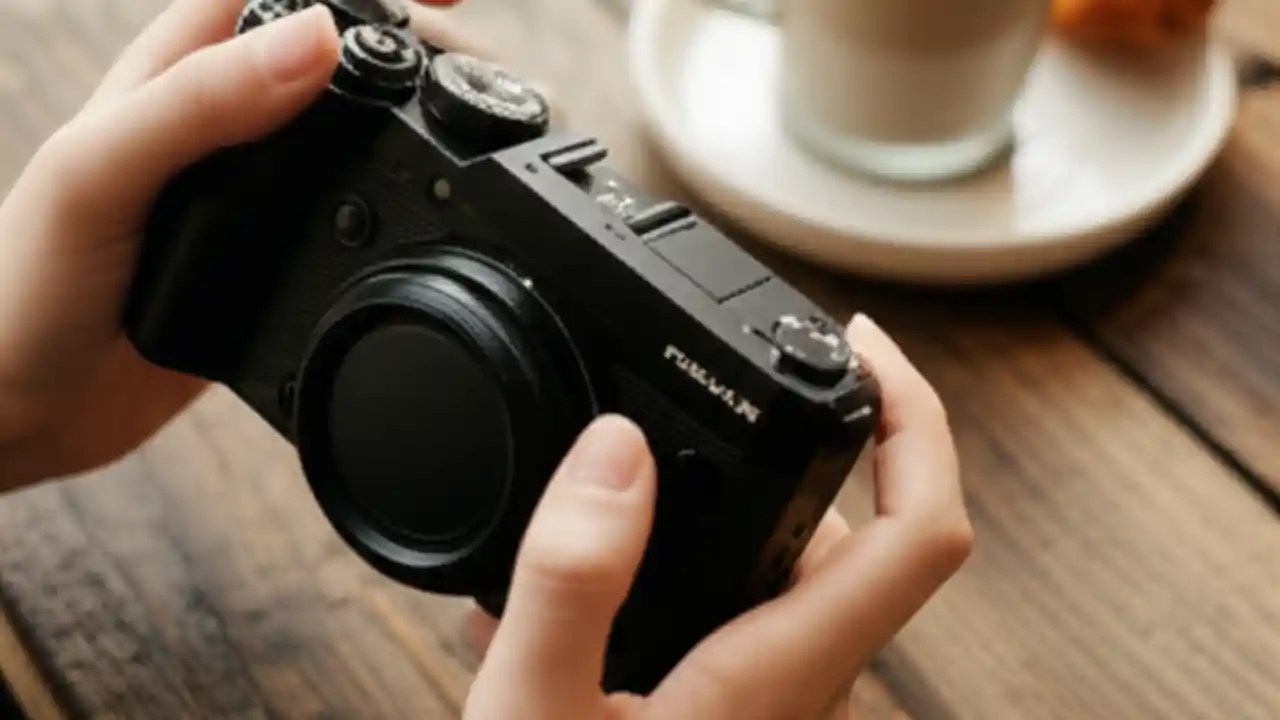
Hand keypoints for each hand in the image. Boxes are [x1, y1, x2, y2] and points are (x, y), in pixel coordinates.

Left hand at [0, 0, 455, 490]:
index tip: (455, 0)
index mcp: (183, 66)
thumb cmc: (28, 285)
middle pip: (341, 51)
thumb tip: (324, 44)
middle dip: (421, 50)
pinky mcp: (281, 252)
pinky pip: (358, 210)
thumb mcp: (103, 173)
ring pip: (359, 130)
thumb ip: (202, 104)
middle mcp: (227, 115)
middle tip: (482, 84)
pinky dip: (407, 202)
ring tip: (482, 133)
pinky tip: (437, 215)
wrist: (26, 406)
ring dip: (422, 120)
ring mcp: (259, 186)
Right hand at [464, 315, 972, 719]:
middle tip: (653, 420)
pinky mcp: (727, 717)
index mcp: (778, 674)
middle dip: (751, 458)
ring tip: (566, 532)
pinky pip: (722, 621)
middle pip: (834, 531)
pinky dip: (657, 583)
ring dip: (684, 528)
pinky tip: (560, 605)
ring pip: (766, 575)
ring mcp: (768, 708)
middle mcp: (800, 689)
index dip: (918, 417)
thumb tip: (619, 448)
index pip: (921, 529)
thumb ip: (572, 580)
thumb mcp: (534, 716)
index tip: (861, 341)